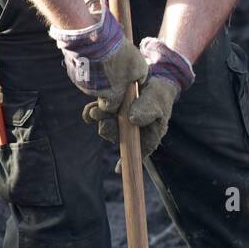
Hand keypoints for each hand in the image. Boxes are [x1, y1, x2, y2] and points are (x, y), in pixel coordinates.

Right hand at [49, 0, 147, 119]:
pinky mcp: (71, 70)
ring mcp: (80, 82)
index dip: (115, 101)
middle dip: (106, 84)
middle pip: (100, 93)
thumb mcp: (139, 67)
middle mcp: (94, 92)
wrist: (93, 38)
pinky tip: (93, 54)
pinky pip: (81, 71)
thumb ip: (141, 79)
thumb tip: (141, 84)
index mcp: (111, 95)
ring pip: (90, 81)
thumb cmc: (119, 55)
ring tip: (104, 58)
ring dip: (96, 73)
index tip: (118, 90)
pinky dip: (86, 65)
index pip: (110, 107)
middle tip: (112, 69)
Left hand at [93, 37, 194, 163]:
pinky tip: (89, 112)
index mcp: (149, 134)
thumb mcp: (158, 97)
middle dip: (108, 129)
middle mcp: (133, 132)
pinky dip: (92, 114)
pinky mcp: (111, 114)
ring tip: (96, 109)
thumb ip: (149, 107)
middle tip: (102, 115)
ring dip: (101, 118)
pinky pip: (99, 118)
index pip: (139, 150)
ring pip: (107, 128)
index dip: (128, 160)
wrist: (153, 78)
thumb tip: (133, 120)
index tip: (118, 169)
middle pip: (118, 138)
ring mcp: (121, 124)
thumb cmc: (160, 92)